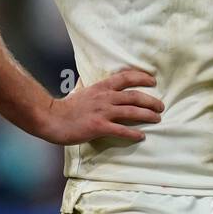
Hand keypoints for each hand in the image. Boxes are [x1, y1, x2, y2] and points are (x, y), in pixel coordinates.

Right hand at [40, 68, 164, 144]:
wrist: (52, 118)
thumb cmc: (67, 107)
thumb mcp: (82, 90)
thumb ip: (93, 87)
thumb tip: (91, 81)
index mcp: (101, 87)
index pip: (126, 77)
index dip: (142, 78)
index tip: (153, 81)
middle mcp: (105, 97)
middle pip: (134, 96)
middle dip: (151, 101)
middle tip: (161, 106)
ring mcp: (102, 112)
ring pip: (131, 112)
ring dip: (147, 115)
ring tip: (157, 119)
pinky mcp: (99, 127)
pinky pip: (121, 130)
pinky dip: (133, 133)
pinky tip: (141, 136)